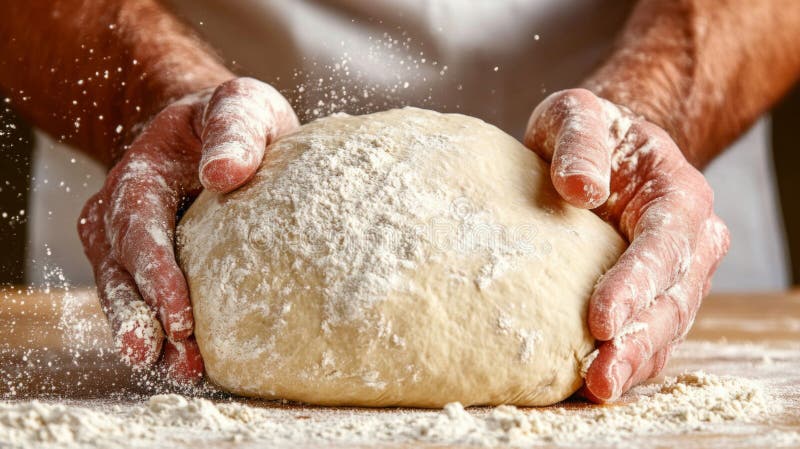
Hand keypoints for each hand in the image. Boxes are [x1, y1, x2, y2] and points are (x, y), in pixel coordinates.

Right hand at [78, 77, 298, 381]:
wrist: (213, 131)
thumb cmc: (232, 119)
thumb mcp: (241, 106)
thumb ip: (234, 132)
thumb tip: (222, 173)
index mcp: (141, 175)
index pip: (138, 229)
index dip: (155, 277)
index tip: (180, 317)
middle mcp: (122, 213)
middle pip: (121, 274)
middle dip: (143, 321)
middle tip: (170, 360)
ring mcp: (130, 243)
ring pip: (127, 297)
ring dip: (151, 338)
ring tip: (182, 372)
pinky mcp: (150, 265)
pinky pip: (147, 302)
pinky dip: (164, 335)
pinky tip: (192, 363)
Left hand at [525, 88, 729, 401]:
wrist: (606, 150)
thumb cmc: (591, 133)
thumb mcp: (577, 115)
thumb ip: (580, 143)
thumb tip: (580, 189)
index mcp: (677, 194)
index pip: (662, 245)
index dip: (634, 284)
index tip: (600, 318)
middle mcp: (690, 238)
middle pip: (673, 297)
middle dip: (637, 339)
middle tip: (600, 374)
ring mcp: (679, 271)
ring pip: (667, 324)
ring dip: (635, 359)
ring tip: (599, 387)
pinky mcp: (656, 293)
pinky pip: (653, 333)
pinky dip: (631, 359)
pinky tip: (601, 380)